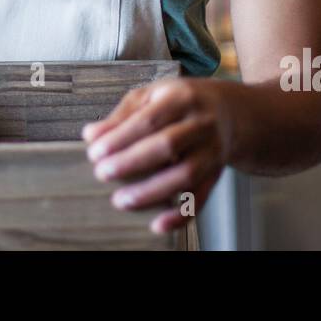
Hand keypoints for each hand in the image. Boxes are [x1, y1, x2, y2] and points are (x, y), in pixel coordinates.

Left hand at [81, 77, 236, 234]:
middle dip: (131, 163)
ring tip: (120, 200)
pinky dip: (180, 215)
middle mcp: (201, 124)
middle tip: (102, 173)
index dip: (120, 138)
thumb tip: (91, 135)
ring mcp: (212, 151)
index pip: (148, 120)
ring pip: (185, 175)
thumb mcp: (152, 95)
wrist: (230, 111)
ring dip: (150, 192)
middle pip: (167, 145)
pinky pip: (200, 199)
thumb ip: (121, 115)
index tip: (95, 152)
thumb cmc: (182, 102)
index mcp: (181, 98)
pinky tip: (157, 225)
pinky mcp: (216, 175)